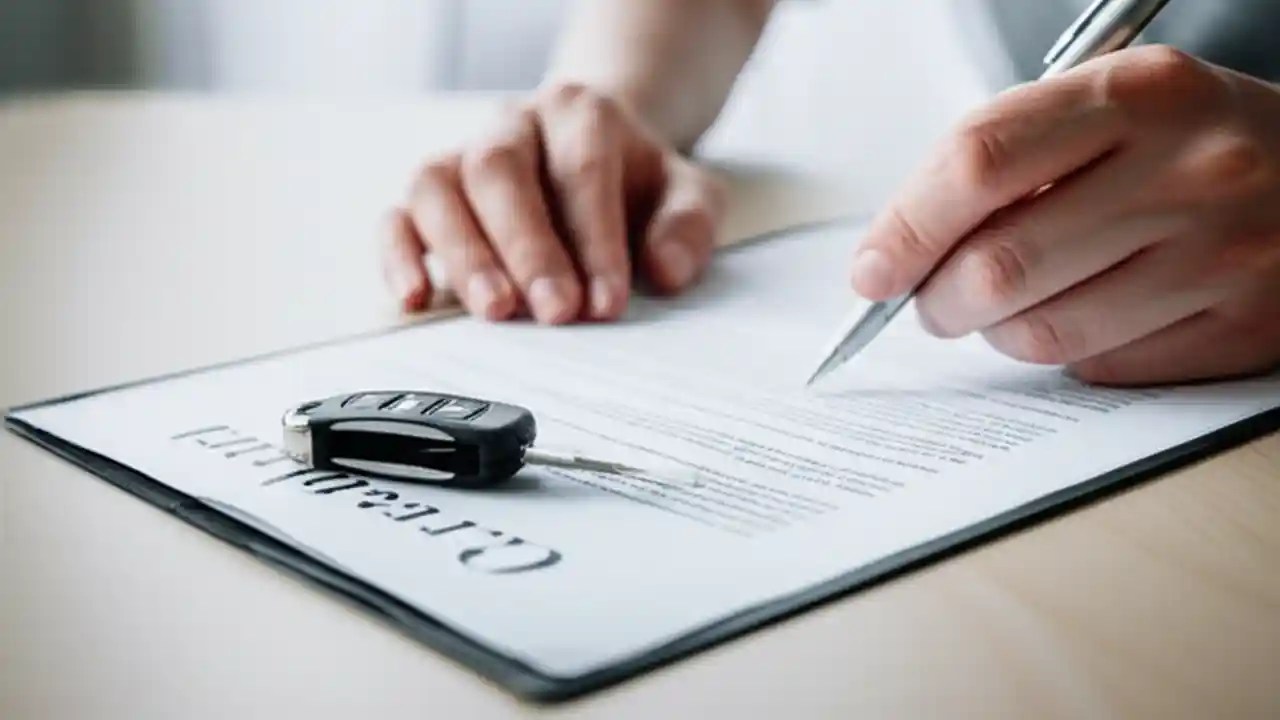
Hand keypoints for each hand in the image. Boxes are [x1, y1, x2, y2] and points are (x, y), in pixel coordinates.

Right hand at [381, 83, 725, 323]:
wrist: (596, 156)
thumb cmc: (636, 183)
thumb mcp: (688, 195)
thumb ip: (688, 227)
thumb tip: (665, 270)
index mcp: (578, 113)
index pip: (580, 168)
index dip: (594, 239)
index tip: (607, 303)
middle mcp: (511, 126)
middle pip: (499, 171)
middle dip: (527, 248)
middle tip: (555, 313)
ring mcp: (462, 156)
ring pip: (437, 188)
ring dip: (463, 254)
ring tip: (495, 311)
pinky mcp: (430, 196)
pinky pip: (397, 216)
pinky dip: (398, 257)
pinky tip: (416, 298)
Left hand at [854, 46, 1279, 385]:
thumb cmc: (1184, 143)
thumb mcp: (1104, 109)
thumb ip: (1004, 162)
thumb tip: (896, 251)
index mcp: (1138, 94)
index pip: (978, 163)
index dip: (906, 227)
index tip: (874, 270)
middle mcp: (1189, 170)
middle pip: (1000, 265)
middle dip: (937, 299)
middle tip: (931, 302)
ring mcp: (1222, 254)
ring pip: (1043, 332)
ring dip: (997, 332)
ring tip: (1007, 307)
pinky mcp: (1240, 327)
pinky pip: (1101, 366)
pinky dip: (1068, 352)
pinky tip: (1088, 314)